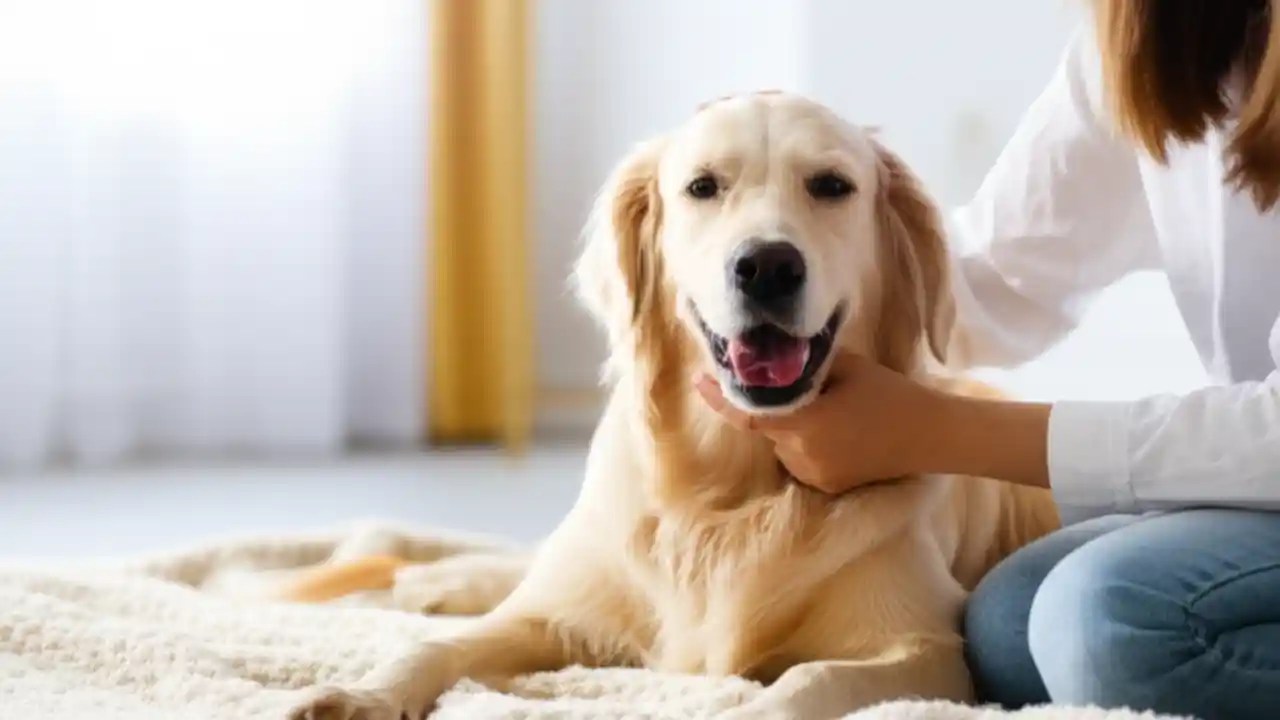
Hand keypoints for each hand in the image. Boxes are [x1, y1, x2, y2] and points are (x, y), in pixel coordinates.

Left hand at [694, 353, 946, 493]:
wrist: (928, 435)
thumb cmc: (889, 394)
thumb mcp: (847, 367)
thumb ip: (806, 366)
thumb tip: (775, 357)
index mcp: (805, 424)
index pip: (748, 416)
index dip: (720, 399)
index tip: (700, 380)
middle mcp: (803, 455)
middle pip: (768, 428)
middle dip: (775, 408)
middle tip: (805, 390)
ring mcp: (814, 475)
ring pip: (783, 445)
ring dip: (792, 428)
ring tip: (833, 412)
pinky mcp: (827, 486)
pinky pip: (801, 460)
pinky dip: (806, 444)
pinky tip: (839, 433)